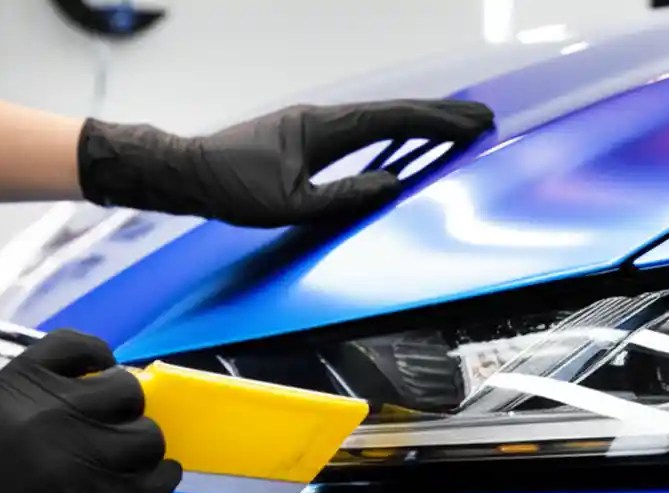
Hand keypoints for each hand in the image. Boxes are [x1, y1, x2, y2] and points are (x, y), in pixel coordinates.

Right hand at [0, 330, 180, 492]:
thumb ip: (31, 405)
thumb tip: (82, 400)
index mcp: (18, 384)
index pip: (80, 346)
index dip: (99, 359)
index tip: (103, 372)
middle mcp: (56, 412)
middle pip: (127, 391)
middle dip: (124, 408)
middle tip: (114, 428)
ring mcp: (84, 457)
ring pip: (149, 435)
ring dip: (142, 446)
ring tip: (128, 460)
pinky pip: (159, 478)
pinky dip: (162, 477)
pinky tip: (152, 479)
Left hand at [77, 99, 494, 226]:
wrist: (188, 172)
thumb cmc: (232, 189)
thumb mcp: (291, 204)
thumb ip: (344, 197)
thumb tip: (390, 185)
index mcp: (324, 129)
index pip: (393, 120)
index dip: (438, 122)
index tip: (474, 123)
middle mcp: (322, 119)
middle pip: (392, 112)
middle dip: (440, 116)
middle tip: (481, 117)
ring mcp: (314, 124)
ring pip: (378, 117)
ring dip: (419, 121)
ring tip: (454, 125)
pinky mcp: (306, 135)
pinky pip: (362, 128)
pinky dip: (392, 128)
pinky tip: (402, 137)